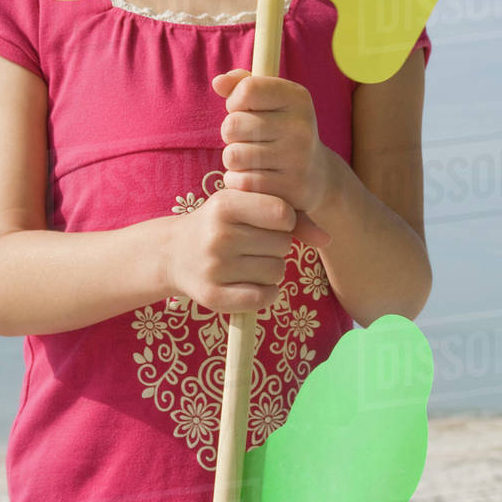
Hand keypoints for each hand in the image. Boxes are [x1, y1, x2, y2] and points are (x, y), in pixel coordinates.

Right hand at [164, 186, 296, 313]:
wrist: (173, 252)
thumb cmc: (220, 223)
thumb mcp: (246, 206)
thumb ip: (291, 216)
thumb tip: (328, 239)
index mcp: (225, 204)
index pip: (283, 213)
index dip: (285, 221)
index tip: (269, 222)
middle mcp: (218, 234)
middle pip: (283, 245)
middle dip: (276, 246)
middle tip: (253, 244)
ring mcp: (214, 267)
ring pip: (276, 272)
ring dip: (270, 269)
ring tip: (248, 261)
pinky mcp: (213, 297)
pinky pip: (263, 298)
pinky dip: (266, 293)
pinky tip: (250, 283)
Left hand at [211, 69, 335, 248]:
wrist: (316, 175)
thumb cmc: (281, 130)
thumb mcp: (269, 101)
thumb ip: (241, 85)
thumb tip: (218, 82)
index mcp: (298, 98)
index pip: (247, 89)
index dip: (236, 101)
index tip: (246, 110)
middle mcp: (301, 126)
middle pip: (232, 124)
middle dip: (231, 134)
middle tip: (248, 139)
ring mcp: (298, 159)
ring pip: (233, 156)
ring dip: (233, 159)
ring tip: (251, 159)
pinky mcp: (290, 189)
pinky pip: (241, 182)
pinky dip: (239, 181)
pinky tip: (255, 178)